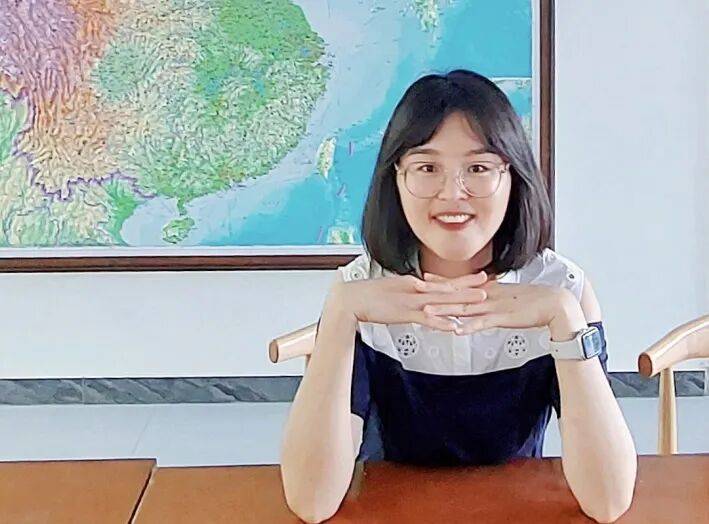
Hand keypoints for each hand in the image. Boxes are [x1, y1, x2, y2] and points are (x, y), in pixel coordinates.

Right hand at [336, 271, 487, 331]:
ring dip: (462, 302)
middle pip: (448, 288)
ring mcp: (412, 301)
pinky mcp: (405, 313)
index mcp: (413, 283)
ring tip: (480, 302)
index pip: (442, 281)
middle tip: (488, 283)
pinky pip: (427, 319)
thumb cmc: (368, 295)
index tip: (477, 277)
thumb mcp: (392, 290)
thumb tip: (417, 293)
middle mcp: (416, 289)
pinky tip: (453, 326)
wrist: (351, 299)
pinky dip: (441, 322)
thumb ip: (407, 292)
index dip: (462, 280)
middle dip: (469, 286)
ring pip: (442, 302)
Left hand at [421, 272, 574, 334]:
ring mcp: (494, 306)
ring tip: (427, 311)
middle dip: (434, 292)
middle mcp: (488, 295)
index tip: (424, 278)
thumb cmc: (533, 301)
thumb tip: (482, 294)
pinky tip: (457, 330)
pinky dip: (470, 326)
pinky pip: (483, 323)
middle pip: (457, 294)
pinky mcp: (503, 318)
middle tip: (415, 289)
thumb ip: (494, 295)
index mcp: (489, 289)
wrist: (555, 304)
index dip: (441, 282)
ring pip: (464, 308)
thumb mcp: (508, 295)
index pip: (460, 284)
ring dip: (445, 310)